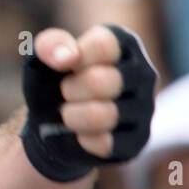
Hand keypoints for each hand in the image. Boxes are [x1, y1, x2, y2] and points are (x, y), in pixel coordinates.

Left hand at [20, 24, 156, 180]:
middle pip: (101, 81)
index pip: (103, 45)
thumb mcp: (43, 56)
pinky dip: (82, 139)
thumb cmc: (53, 80)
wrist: (52, 121)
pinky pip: (106, 143)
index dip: (73, 57)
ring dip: (73, 115)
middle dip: (70, 89)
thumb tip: (67, 57)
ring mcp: (145, 108)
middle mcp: (143, 73)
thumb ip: (50, 45)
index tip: (65, 64)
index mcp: (124, 44)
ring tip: (69, 112)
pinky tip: (82, 133)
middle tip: (65, 92)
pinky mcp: (138, 140)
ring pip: (105, 115)